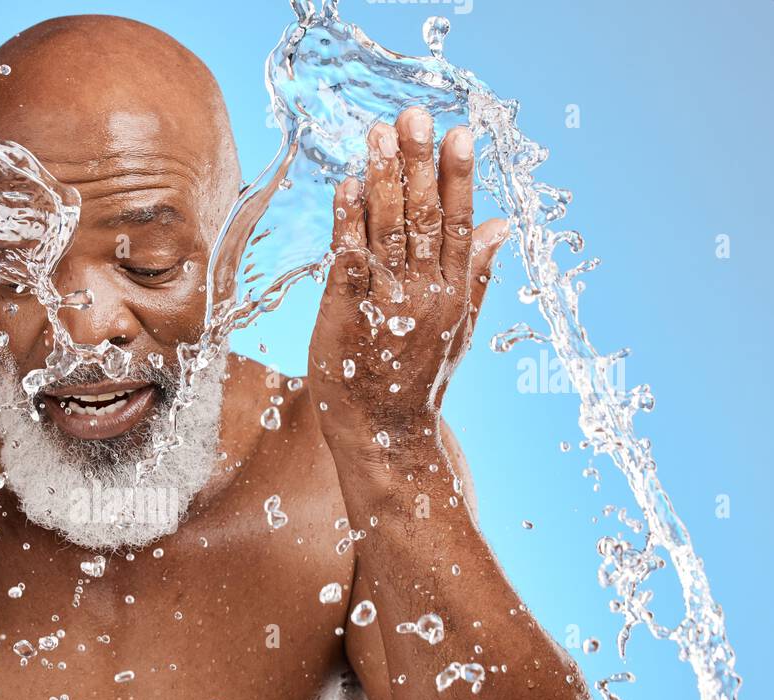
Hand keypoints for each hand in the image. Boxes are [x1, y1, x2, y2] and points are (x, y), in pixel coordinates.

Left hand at [308, 108, 506, 453]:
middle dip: (419, 162)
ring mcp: (389, 306)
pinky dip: (347, 224)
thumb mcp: (460, 328)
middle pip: (427, 217)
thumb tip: (504, 226)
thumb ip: (480, 274)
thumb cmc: (416, 380)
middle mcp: (428, 294)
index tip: (460, 132)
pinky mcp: (348, 318)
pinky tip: (344, 187)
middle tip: (414, 114)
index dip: (460, 176)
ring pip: (390, 232)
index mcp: (456, 293)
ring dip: (382, 179)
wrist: (385, 435)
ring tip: (377, 134)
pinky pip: (349, 262)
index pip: (463, 223)